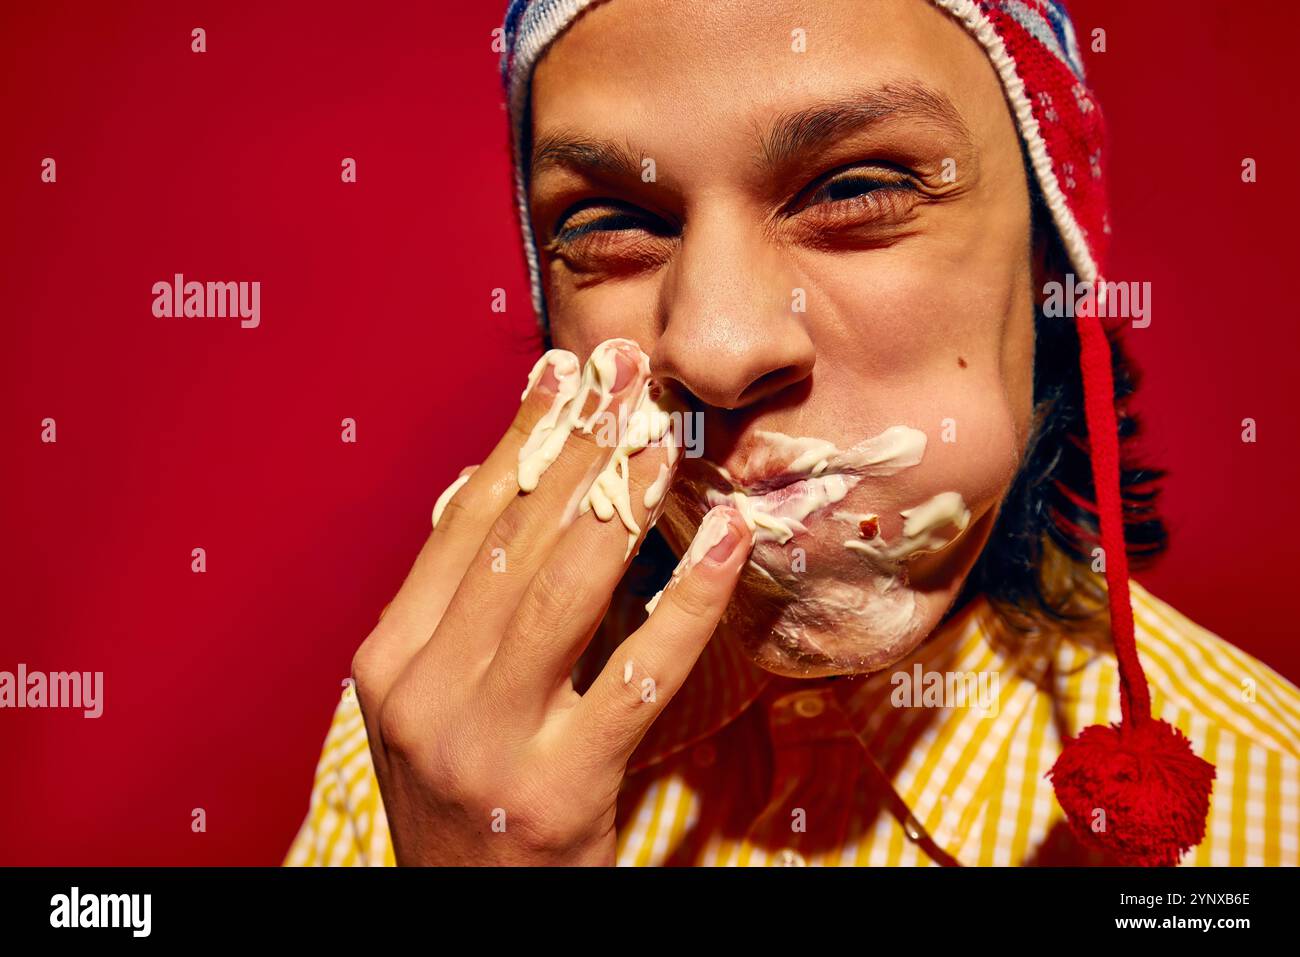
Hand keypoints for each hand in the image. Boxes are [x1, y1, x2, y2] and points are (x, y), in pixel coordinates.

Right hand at [350, 338, 751, 864]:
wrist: (466, 918)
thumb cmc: (460, 794)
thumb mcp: (425, 700)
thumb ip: (447, 602)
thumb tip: (468, 488)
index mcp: (388, 659)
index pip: (463, 524)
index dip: (518, 441)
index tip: (563, 373)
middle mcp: (424, 694)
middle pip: (516, 544)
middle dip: (577, 447)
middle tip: (626, 372)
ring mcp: (486, 744)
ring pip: (565, 596)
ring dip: (622, 505)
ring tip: (664, 438)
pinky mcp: (556, 790)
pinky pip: (635, 678)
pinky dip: (685, 603)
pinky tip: (722, 543)